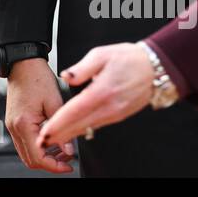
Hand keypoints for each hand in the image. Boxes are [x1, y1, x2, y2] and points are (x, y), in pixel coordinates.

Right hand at [6, 57, 73, 172]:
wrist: (22, 63)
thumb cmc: (37, 77)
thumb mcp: (54, 102)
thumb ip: (61, 128)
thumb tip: (69, 149)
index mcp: (24, 123)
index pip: (38, 157)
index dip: (55, 166)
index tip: (69, 165)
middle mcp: (14, 127)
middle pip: (30, 160)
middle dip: (50, 164)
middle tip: (68, 159)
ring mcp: (12, 125)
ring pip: (26, 153)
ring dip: (44, 156)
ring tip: (63, 150)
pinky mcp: (14, 122)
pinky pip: (24, 143)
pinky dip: (37, 147)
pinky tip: (51, 140)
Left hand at [37, 43, 155, 155]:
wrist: (155, 68)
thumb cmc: (129, 59)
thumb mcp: (102, 54)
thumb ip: (81, 67)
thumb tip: (66, 76)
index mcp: (102, 91)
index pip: (75, 111)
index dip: (58, 123)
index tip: (45, 131)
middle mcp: (109, 106)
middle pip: (79, 125)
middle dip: (60, 135)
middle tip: (42, 142)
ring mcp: (115, 113)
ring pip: (88, 128)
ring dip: (70, 135)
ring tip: (53, 140)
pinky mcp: (119, 115)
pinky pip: (97, 125)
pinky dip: (83, 130)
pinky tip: (72, 132)